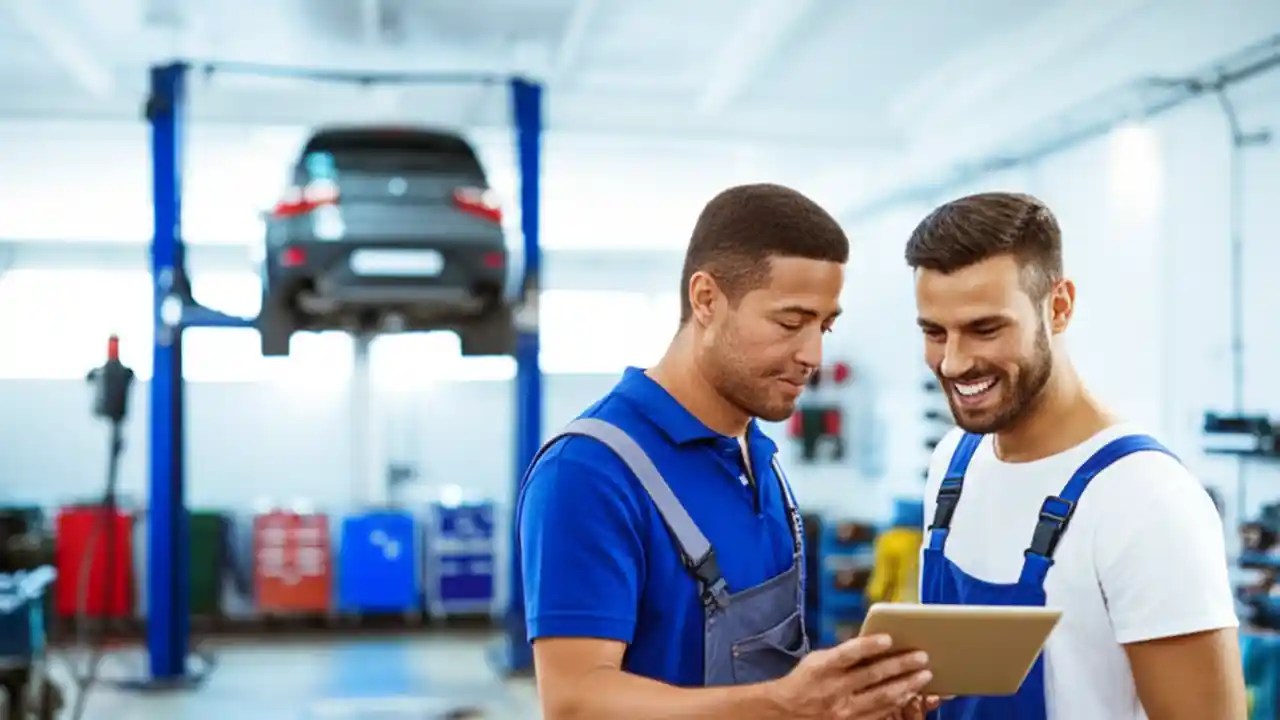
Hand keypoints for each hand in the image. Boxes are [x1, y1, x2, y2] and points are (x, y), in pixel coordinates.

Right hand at [766, 633, 932, 718]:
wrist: (787, 712)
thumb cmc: (805, 680)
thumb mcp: (817, 660)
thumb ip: (842, 654)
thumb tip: (872, 643)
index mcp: (824, 667)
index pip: (848, 654)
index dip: (869, 646)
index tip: (889, 638)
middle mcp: (835, 688)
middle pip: (872, 675)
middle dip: (900, 665)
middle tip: (922, 657)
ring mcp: (844, 709)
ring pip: (881, 697)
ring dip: (906, 685)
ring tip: (924, 675)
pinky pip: (879, 713)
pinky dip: (897, 703)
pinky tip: (910, 694)